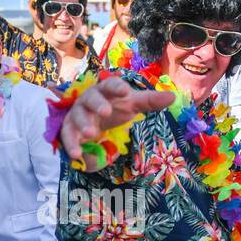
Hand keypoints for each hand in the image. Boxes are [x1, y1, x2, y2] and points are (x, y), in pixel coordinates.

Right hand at [59, 77, 173, 166]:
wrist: (93, 119)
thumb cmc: (113, 108)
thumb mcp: (131, 104)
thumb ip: (150, 101)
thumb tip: (173, 97)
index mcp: (105, 90)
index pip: (109, 85)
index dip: (116, 87)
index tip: (126, 91)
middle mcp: (88, 100)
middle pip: (90, 99)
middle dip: (97, 104)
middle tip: (105, 112)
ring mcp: (77, 114)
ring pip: (77, 117)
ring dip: (83, 125)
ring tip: (90, 134)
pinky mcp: (69, 130)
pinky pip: (68, 136)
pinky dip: (71, 145)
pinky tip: (77, 155)